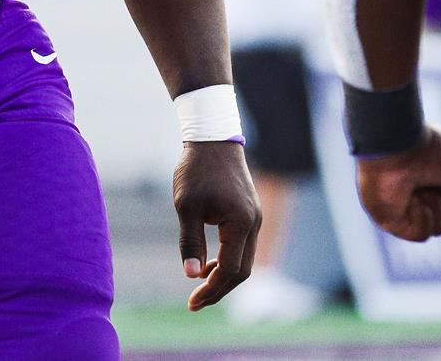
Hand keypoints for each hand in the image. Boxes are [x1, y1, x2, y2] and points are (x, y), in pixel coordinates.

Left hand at [172, 139, 261, 310]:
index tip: (192, 302)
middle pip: (242, 271)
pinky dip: (228, 259)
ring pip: (244, 259)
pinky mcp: (249, 212)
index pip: (230, 270)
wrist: (212, 137)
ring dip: (224, 276)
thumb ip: (190, 242)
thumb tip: (191, 275)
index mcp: (241, 223)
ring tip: (200, 285)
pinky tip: (209, 262)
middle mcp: (254, 223)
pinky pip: (243, 246)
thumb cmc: (197, 170)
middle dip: (219, 289)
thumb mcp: (186, 206)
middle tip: (195, 302)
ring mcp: (254, 217)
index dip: (211, 290)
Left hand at [356, 125, 440, 241]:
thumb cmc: (432, 148)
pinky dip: (421, 218)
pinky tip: (411, 201)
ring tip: (418, 189)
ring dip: (435, 206)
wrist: (398, 150)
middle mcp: (420, 189)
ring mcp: (405, 206)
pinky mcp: (392, 221)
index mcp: (434, 173)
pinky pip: (421, 234)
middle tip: (433, 179)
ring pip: (439, 227)